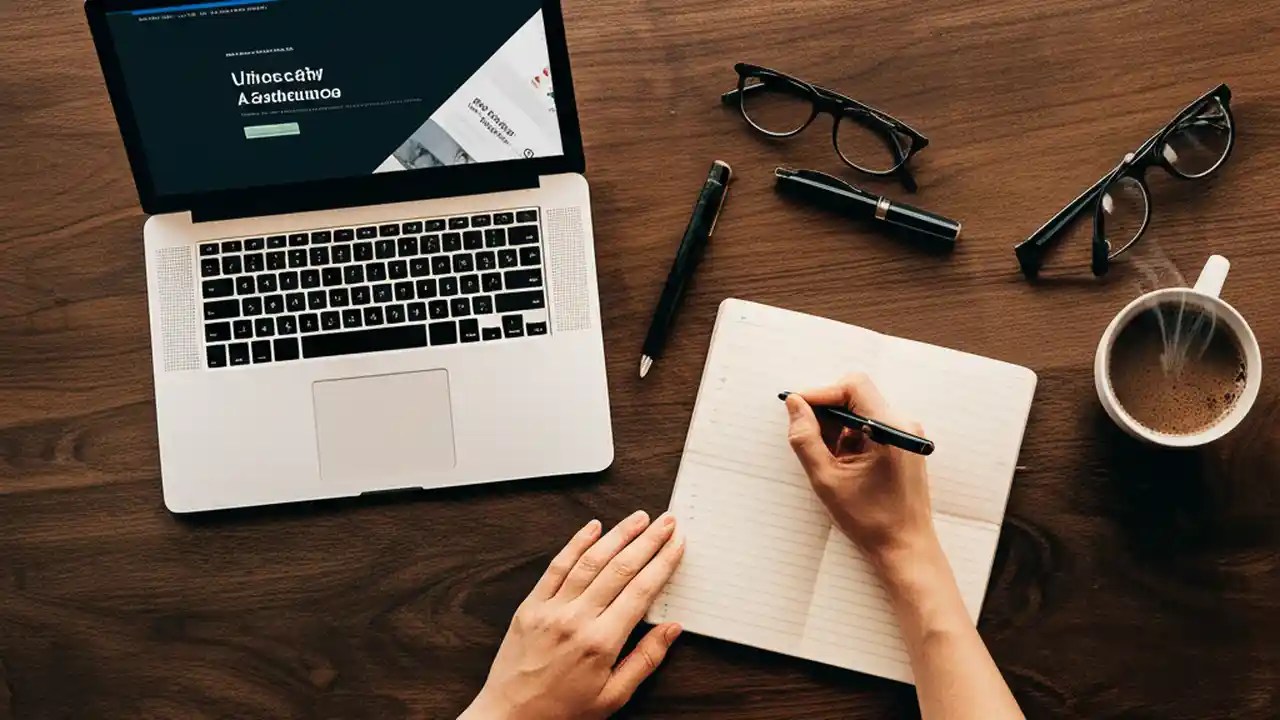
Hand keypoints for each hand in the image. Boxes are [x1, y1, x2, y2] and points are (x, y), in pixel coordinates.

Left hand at [461, 511, 685, 719]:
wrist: (510, 719)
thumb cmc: (563, 712)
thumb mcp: (613, 696)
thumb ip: (646, 659)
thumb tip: (672, 629)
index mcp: (601, 643)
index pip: (641, 591)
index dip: (662, 563)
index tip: (677, 544)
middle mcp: (576, 619)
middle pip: (620, 568)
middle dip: (647, 541)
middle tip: (666, 521)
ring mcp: (551, 609)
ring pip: (590, 561)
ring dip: (617, 535)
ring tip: (638, 519)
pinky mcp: (530, 605)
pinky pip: (556, 567)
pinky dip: (575, 544)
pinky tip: (592, 528)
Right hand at [784, 373, 936, 568]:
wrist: (905, 547)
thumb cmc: (870, 520)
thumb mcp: (826, 479)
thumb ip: (806, 438)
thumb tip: (794, 404)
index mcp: (889, 428)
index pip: (852, 386)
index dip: (820, 393)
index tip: (795, 408)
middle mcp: (902, 424)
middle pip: (856, 395)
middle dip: (826, 412)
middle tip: (807, 438)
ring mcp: (905, 434)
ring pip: (860, 411)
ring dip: (836, 428)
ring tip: (828, 461)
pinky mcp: (903, 445)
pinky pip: (869, 426)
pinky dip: (849, 438)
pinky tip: (843, 465)